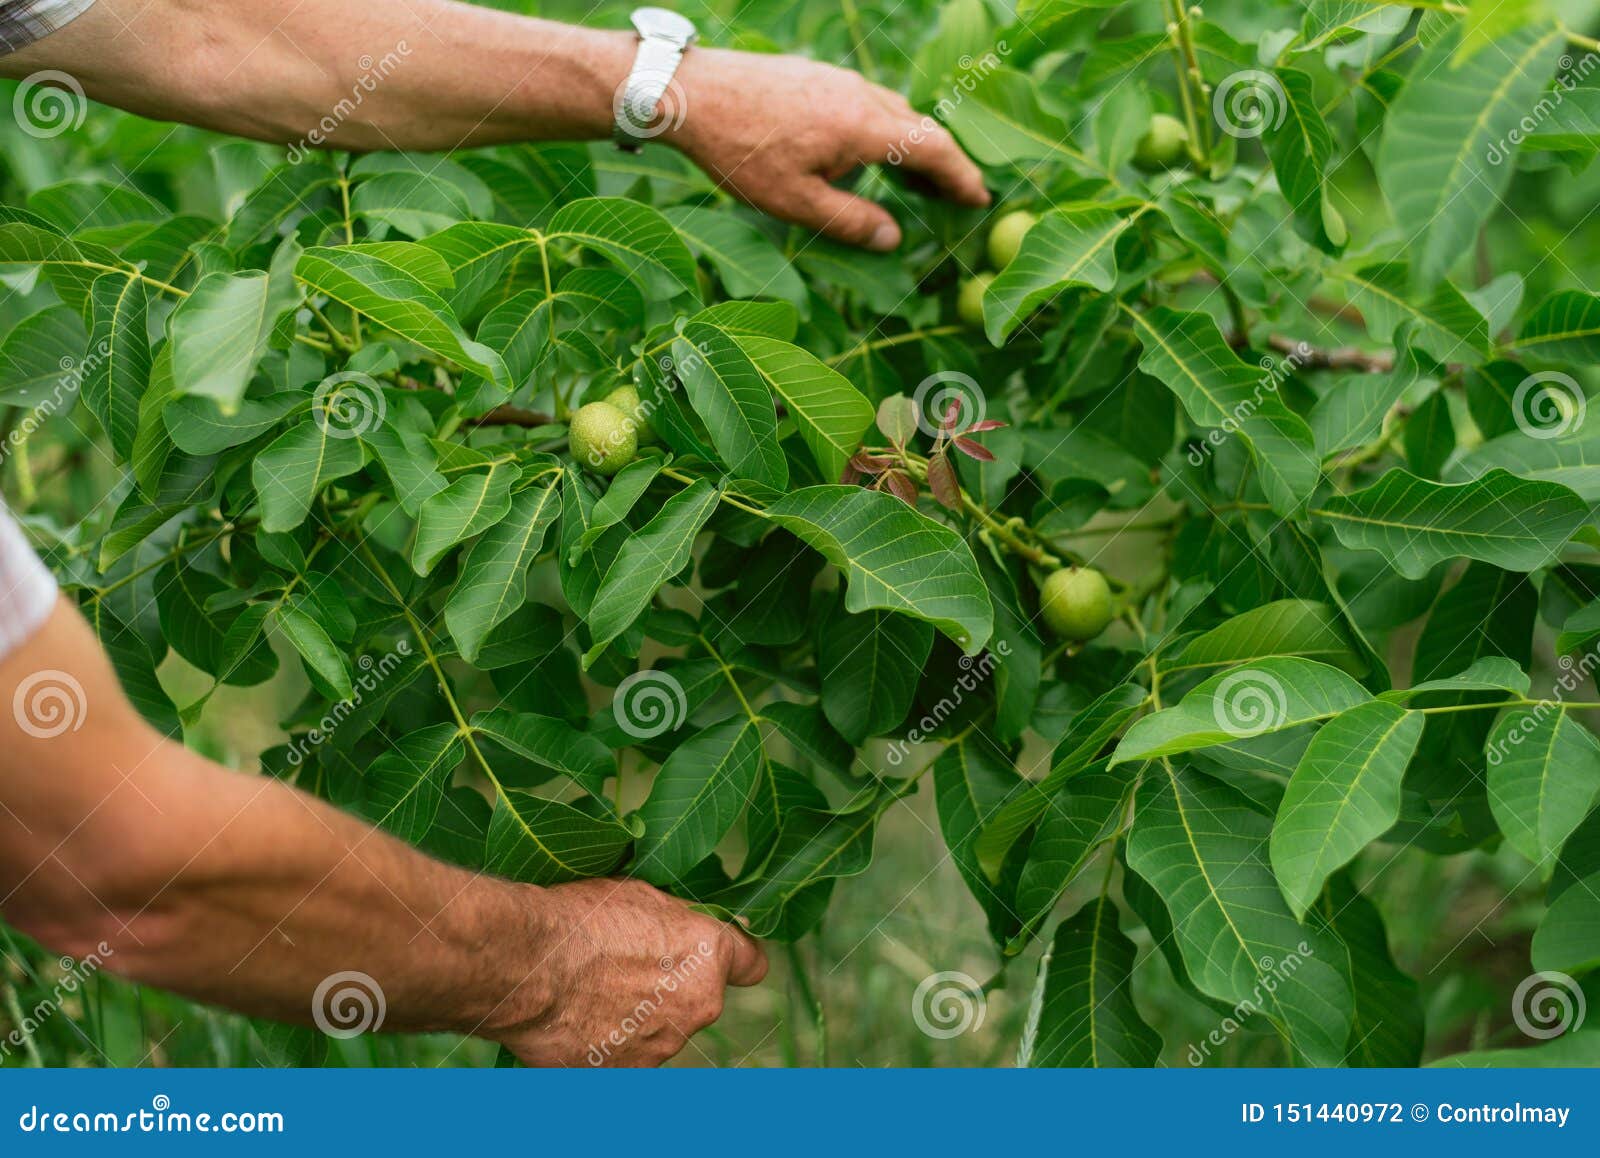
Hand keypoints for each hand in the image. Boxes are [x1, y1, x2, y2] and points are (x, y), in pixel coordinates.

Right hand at [496, 878, 766, 1066]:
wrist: (528, 965)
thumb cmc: (582, 918)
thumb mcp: (640, 894)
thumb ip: (676, 920)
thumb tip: (683, 927)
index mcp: (710, 954)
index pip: (751, 964)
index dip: (732, 959)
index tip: (712, 956)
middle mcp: (698, 1005)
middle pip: (697, 999)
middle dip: (670, 987)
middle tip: (623, 966)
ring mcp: (662, 1047)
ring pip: (658, 1031)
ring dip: (635, 1017)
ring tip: (587, 991)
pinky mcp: (624, 1074)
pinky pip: (622, 1056)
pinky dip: (604, 1042)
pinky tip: (574, 1018)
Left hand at [667, 48, 990, 249]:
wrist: (690, 92)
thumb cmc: (739, 151)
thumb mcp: (795, 202)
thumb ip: (850, 220)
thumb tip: (892, 238)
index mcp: (862, 125)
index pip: (932, 148)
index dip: (961, 176)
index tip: (979, 199)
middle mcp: (858, 94)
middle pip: (920, 125)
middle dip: (945, 162)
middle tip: (958, 195)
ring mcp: (837, 78)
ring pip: (894, 110)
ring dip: (915, 143)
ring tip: (919, 179)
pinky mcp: (816, 75)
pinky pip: (868, 101)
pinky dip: (886, 128)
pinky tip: (869, 151)